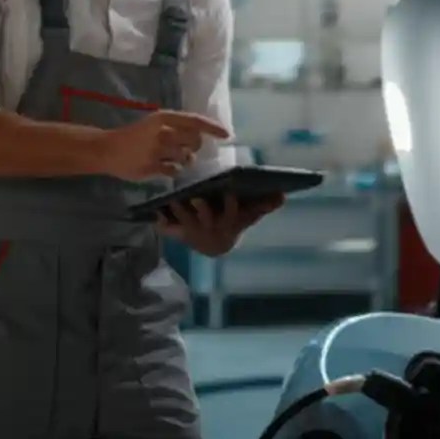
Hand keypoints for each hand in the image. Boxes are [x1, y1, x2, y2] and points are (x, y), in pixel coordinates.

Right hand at [96, 111, 229, 181]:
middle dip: (195, 146)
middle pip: (194, 141)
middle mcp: (162, 132)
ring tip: (173, 158)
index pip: (195, 121)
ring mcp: (157, 151)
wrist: (108, 149)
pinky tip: (164, 167)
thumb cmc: (135, 135)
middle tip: (187, 148)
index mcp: (163, 118)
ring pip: (186, 157)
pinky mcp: (152, 167)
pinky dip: (173, 170)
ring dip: (185, 160)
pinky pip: (174, 171)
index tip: (227, 135)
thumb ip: (176, 127)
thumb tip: (201, 134)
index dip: (213, 128)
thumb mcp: (155, 123)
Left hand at [156, 193, 284, 256]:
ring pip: (185, 223)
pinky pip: (168, 230)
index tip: (229, 192)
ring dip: (179, 213)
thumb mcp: (248, 216)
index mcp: (228, 222)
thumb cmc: (232, 223)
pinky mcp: (178, 233)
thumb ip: (264, 206)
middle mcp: (211, 229)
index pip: (232, 213)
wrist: (215, 246)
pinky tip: (155, 213)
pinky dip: (162, 224)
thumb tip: (283, 195)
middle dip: (202, 210)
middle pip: (206, 219)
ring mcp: (193, 233)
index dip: (230, 205)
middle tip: (196, 196)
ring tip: (173, 200)